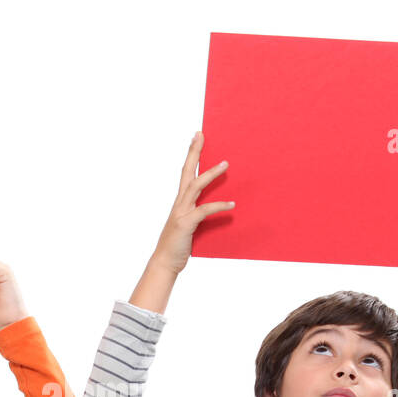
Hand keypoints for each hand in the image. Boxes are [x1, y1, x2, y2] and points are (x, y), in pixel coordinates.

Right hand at [149, 131, 233, 275]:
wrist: (165, 261)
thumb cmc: (178, 244)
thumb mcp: (190, 224)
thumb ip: (200, 212)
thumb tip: (221, 204)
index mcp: (180, 201)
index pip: (186, 172)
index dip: (191, 154)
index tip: (197, 137)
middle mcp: (179, 202)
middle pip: (187, 171)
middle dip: (194, 152)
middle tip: (201, 135)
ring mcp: (181, 212)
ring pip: (196, 186)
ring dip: (211, 174)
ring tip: (226, 164)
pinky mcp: (186, 223)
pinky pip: (204, 210)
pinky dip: (219, 206)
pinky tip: (232, 204)